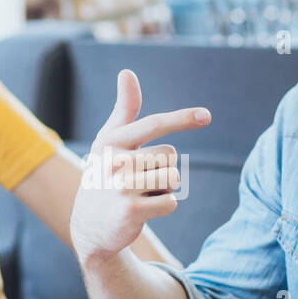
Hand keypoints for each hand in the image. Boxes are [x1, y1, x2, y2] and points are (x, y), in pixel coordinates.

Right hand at [69, 69, 209, 267]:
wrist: (90, 227)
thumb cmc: (106, 176)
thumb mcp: (111, 142)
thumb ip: (124, 109)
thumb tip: (127, 71)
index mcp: (111, 141)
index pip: (152, 124)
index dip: (181, 119)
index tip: (206, 115)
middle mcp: (114, 161)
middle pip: (169, 155)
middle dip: (162, 169)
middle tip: (138, 181)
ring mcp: (121, 187)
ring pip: (172, 177)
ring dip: (164, 187)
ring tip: (140, 195)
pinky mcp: (131, 211)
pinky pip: (171, 201)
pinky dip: (163, 206)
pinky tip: (142, 211)